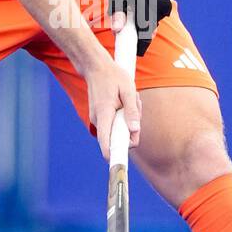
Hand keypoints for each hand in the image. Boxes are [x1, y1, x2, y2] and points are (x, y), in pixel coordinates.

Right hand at [85, 40, 140, 161]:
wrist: (96, 67)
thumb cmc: (113, 77)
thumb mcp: (128, 90)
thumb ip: (132, 111)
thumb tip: (135, 130)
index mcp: (104, 113)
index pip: (105, 140)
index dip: (112, 154)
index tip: (118, 164)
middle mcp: (98, 119)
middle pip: (118, 137)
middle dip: (131, 128)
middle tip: (135, 106)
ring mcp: (99, 119)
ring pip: (119, 129)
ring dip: (129, 119)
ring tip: (129, 99)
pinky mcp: (102, 118)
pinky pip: (116, 123)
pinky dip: (124, 115)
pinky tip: (124, 100)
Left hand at [106, 0, 172, 56]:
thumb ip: (117, 10)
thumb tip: (116, 30)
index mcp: (147, 3)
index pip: (145, 33)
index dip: (140, 46)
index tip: (134, 54)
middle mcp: (159, 6)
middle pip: (150, 32)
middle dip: (138, 36)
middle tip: (125, 33)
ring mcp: (163, 6)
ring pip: (152, 26)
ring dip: (141, 26)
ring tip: (131, 13)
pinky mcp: (165, 5)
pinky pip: (155, 19)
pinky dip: (146, 19)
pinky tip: (139, 8)